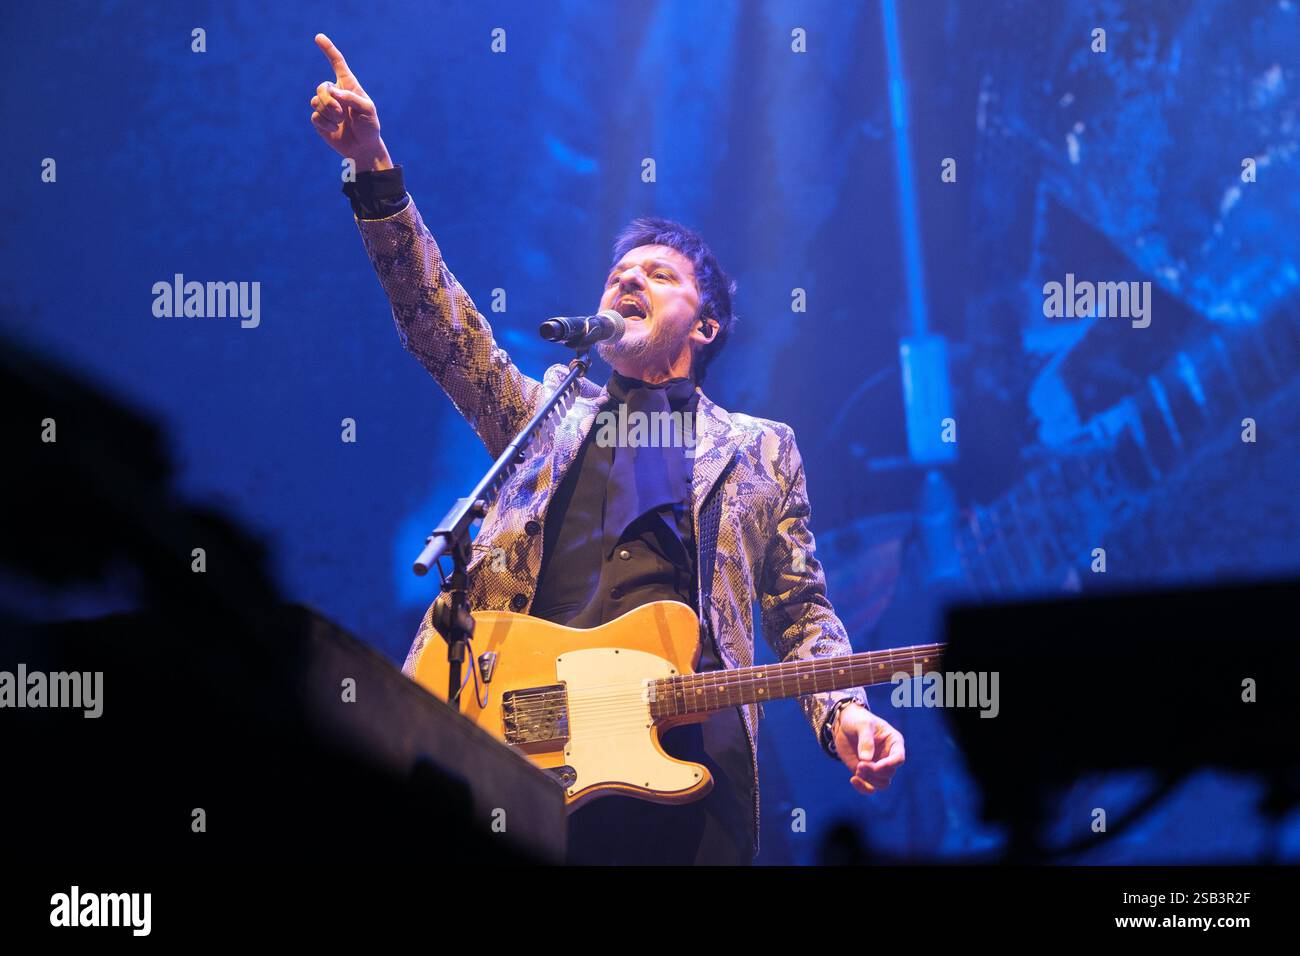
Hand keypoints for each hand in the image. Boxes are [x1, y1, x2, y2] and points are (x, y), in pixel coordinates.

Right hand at [309, 33, 391, 170]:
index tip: (318, 37)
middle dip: (328, 100)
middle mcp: (336, 93)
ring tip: (341, 121)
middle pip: (322, 87)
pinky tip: (334, 129)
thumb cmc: (369, 127)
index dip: (328, 50)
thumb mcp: (367, 111)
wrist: (363, 148)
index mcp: (348, 86)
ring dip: (329, 113)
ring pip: (316, 101)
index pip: (337, 64)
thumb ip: (352, 98)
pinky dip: (326, 123)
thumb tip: (334, 92)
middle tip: (340, 112)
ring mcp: (326, 106)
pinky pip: (315, 116)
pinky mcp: (320, 120)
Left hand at [832, 703, 904, 793]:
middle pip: (889, 773)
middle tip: (859, 765)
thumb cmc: (857, 719)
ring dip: (869, 780)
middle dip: (874, 771)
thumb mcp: (863, 724)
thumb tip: (866, 760)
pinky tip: (853, 779)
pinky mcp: (866, 773)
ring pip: (882, 783)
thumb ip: (866, 740)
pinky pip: (869, 788)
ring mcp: (878, 766)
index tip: (875, 765)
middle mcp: (888, 757)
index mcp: (894, 742)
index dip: (889, 765)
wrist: (843, 724)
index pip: (899, 759)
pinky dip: (863, 787)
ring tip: (857, 769)